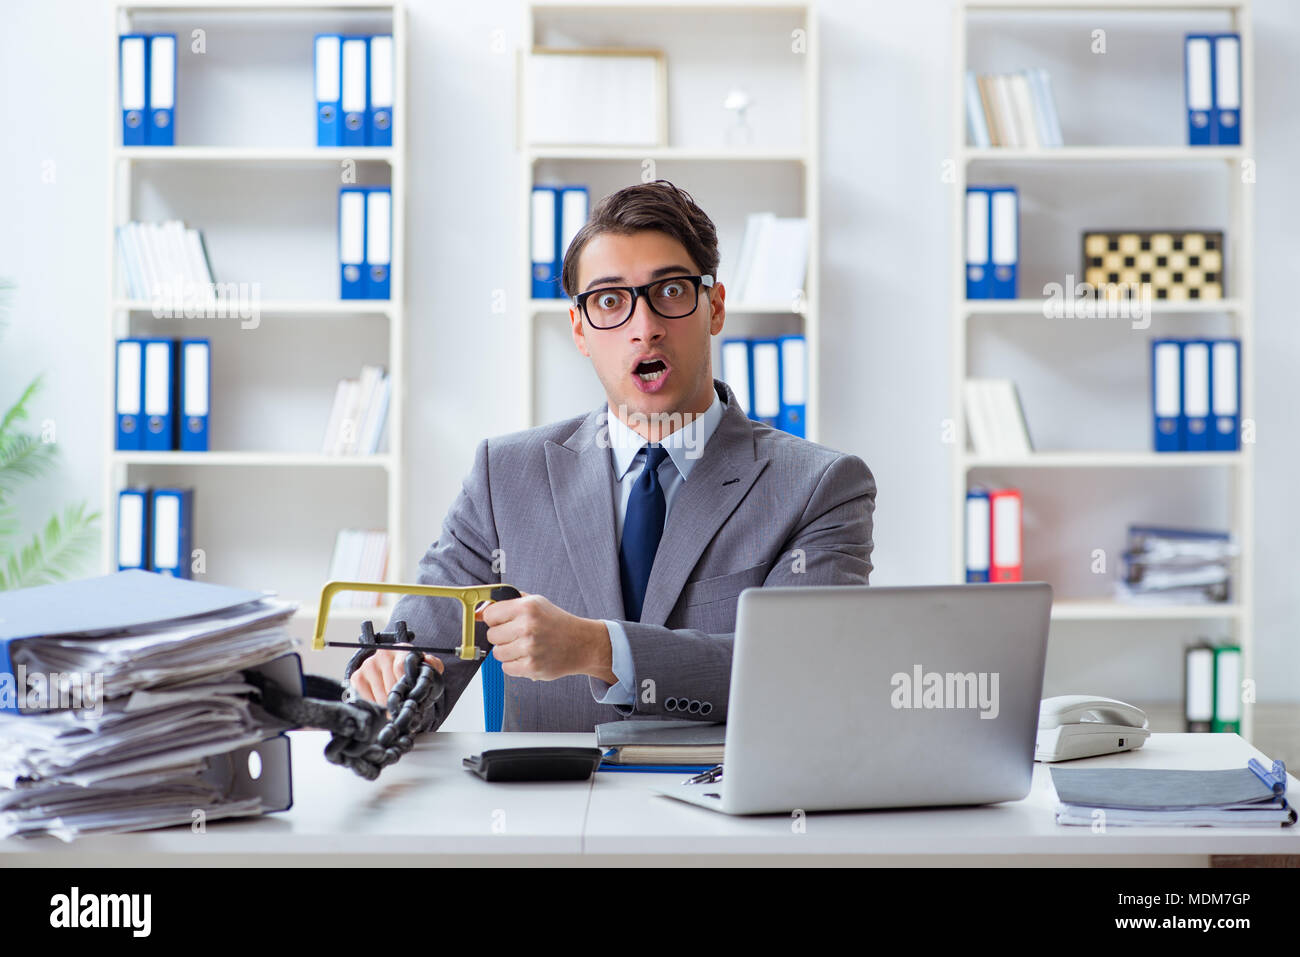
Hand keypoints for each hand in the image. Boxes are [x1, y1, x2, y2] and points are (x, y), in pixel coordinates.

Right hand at [349, 648, 444, 709]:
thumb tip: (427, 661)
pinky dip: (375, 706)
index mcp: (402, 649)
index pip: (401, 667)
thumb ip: (432, 664)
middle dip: (399, 700)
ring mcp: (368, 665)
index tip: (411, 697)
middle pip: (390, 684)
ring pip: (379, 695)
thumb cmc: (412, 672)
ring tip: (395, 708)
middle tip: (404, 707)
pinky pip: (366, 698)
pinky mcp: (357, 677)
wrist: (394, 672)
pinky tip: (382, 705)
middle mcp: (383, 654)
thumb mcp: (426, 668)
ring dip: (388, 706)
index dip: (406, 685)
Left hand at [477, 591, 614, 682]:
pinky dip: (514, 664)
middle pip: (491, 635)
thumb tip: (479, 612)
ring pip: (497, 653)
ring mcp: (529, 648)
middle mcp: (528, 627)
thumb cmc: (556, 623)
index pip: (490, 615)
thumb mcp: (536, 603)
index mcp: (527, 608)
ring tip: (524, 646)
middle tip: (517, 635)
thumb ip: (507, 603)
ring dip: (507, 651)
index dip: (494, 619)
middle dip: (501, 636)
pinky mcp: (531, 667)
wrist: (582, 643)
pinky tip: (528, 657)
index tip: (501, 621)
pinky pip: (506, 668)